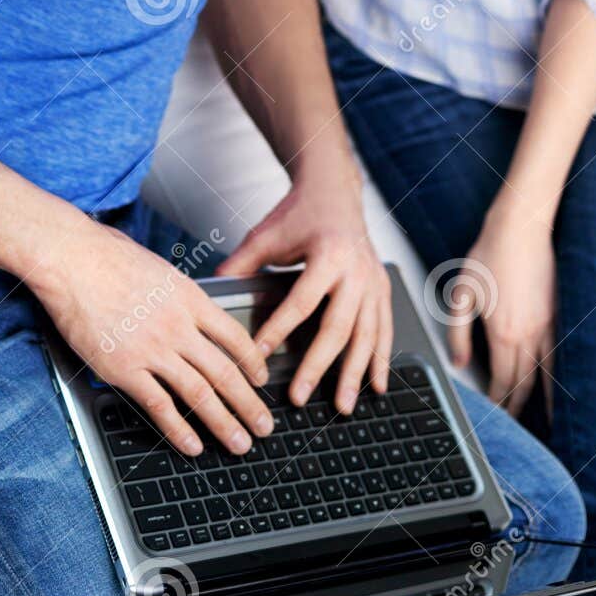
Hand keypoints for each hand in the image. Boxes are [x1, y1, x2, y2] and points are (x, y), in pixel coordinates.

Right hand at [36, 219, 273, 455]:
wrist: (72, 259)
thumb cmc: (108, 256)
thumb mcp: (160, 269)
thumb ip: (179, 295)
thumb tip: (189, 306)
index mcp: (190, 298)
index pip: (234, 337)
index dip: (253, 363)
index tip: (262, 380)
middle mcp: (178, 327)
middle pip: (225, 372)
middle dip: (249, 404)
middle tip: (264, 425)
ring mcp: (152, 349)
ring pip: (200, 394)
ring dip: (224, 423)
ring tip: (239, 443)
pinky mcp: (124, 369)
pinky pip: (159, 406)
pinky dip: (179, 430)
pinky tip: (192, 445)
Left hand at [218, 164, 392, 411]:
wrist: (335, 190)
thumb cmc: (301, 211)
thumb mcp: (268, 234)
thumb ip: (242, 264)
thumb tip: (210, 290)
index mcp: (328, 255)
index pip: (301, 301)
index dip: (279, 330)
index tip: (260, 357)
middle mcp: (357, 270)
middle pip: (338, 327)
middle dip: (318, 366)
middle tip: (299, 396)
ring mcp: (374, 280)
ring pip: (366, 335)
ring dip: (355, 374)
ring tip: (342, 406)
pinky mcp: (382, 288)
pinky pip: (384, 329)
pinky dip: (380, 359)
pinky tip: (377, 386)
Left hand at [446, 194, 555, 418]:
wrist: (521, 229)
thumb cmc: (489, 256)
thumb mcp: (462, 293)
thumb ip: (458, 333)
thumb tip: (459, 362)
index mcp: (505, 334)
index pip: (504, 383)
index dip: (499, 404)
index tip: (495, 418)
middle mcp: (530, 336)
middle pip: (526, 385)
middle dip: (518, 408)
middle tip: (513, 426)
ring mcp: (550, 326)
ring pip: (549, 376)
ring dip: (546, 402)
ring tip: (547, 424)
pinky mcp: (560, 315)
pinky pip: (562, 355)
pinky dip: (561, 377)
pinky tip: (562, 385)